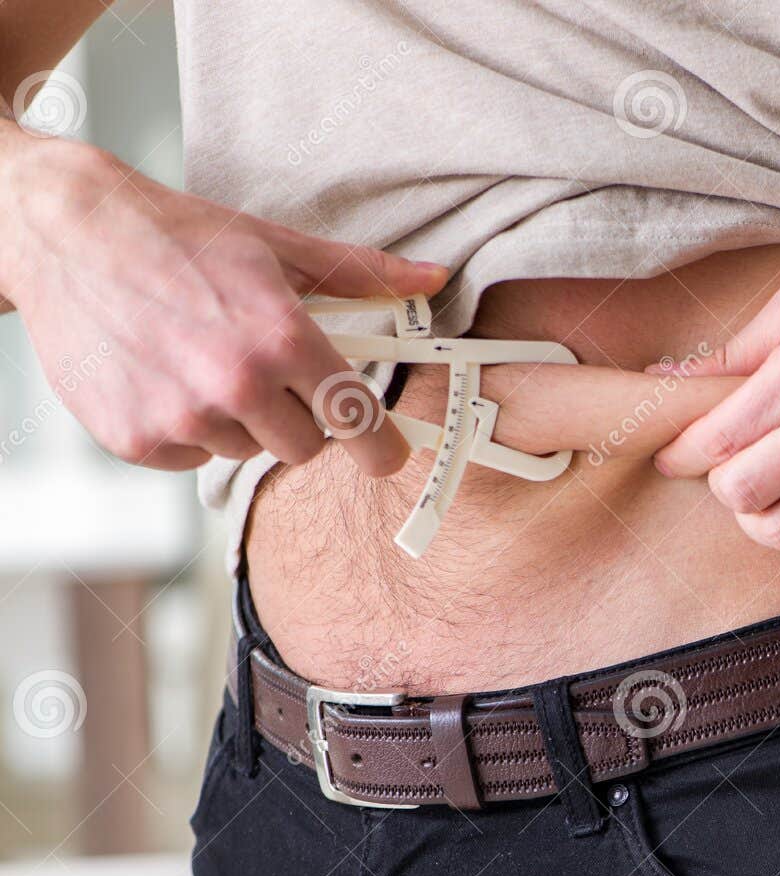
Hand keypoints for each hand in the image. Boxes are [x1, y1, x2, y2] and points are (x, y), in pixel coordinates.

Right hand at [0, 133, 447, 471]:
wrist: (66, 231)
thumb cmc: (177, 236)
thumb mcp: (277, 247)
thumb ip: (363, 274)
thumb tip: (432, 278)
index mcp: (282, 337)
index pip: (358, 420)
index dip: (381, 447)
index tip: (390, 457)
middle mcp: (236, 384)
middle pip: (306, 447)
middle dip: (298, 418)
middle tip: (266, 373)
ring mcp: (183, 416)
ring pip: (248, 451)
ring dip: (240, 421)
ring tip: (204, 361)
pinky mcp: (136, 438)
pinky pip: (193, 458)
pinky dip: (188, 430)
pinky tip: (166, 378)